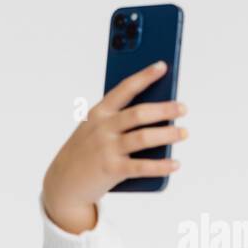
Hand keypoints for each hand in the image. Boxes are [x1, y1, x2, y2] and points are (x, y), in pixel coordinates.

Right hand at [41, 60, 188, 233]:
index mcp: (99, 112)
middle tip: (183, 108)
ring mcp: (106, 149)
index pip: (125, 89)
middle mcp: (103, 128)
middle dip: (164, 109)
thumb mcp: (97, 129)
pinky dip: (161, 166)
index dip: (144, 76)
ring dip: (167, 134)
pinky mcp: (112, 170)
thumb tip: (160, 114)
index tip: (163, 66)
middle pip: (138, 114)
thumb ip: (120, 119)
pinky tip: (176, 163)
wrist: (64, 182)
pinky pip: (142, 167)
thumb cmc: (88, 150)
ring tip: (183, 132)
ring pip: (143, 138)